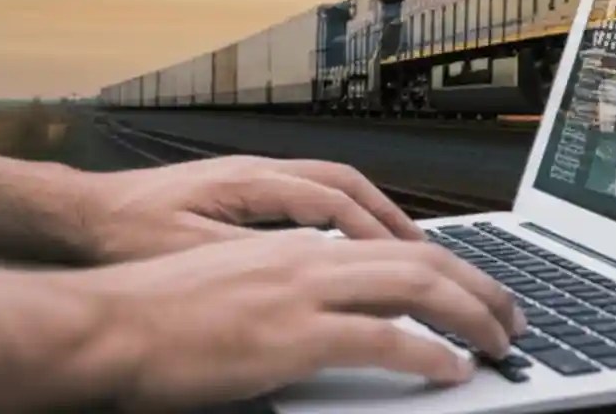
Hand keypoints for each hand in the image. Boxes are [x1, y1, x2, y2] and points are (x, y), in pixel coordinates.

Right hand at [71, 231, 525, 410]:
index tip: (478, 292)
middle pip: (424, 259)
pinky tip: (450, 369)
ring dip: (470, 314)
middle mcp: (313, 258)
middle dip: (480, 287)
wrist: (104, 324)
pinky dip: (427, 353)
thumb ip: (292, 295)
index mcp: (302, 247)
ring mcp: (304, 293)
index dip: (451, 267)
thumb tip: (332, 316)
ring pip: (416, 287)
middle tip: (512, 316)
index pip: (399, 247)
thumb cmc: (158, 313)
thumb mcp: (240, 287)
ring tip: (499, 341)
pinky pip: (383, 339)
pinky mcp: (291, 337)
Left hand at [78, 155, 423, 263]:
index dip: (374, 232)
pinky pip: (310, 194)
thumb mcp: (188, 252)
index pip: (333, 202)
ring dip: (370, 213)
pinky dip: (342, 215)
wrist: (78, 212)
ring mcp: (252, 175)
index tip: (407, 261)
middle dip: (390, 216)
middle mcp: (259, 170)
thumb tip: (308, 265)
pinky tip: (349, 240)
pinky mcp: (242, 189)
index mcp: (250, 182)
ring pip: (331, 185)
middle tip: (426, 249)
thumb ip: (251, 255)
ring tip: (401, 244)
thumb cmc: (124, 231)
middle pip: (346, 184)